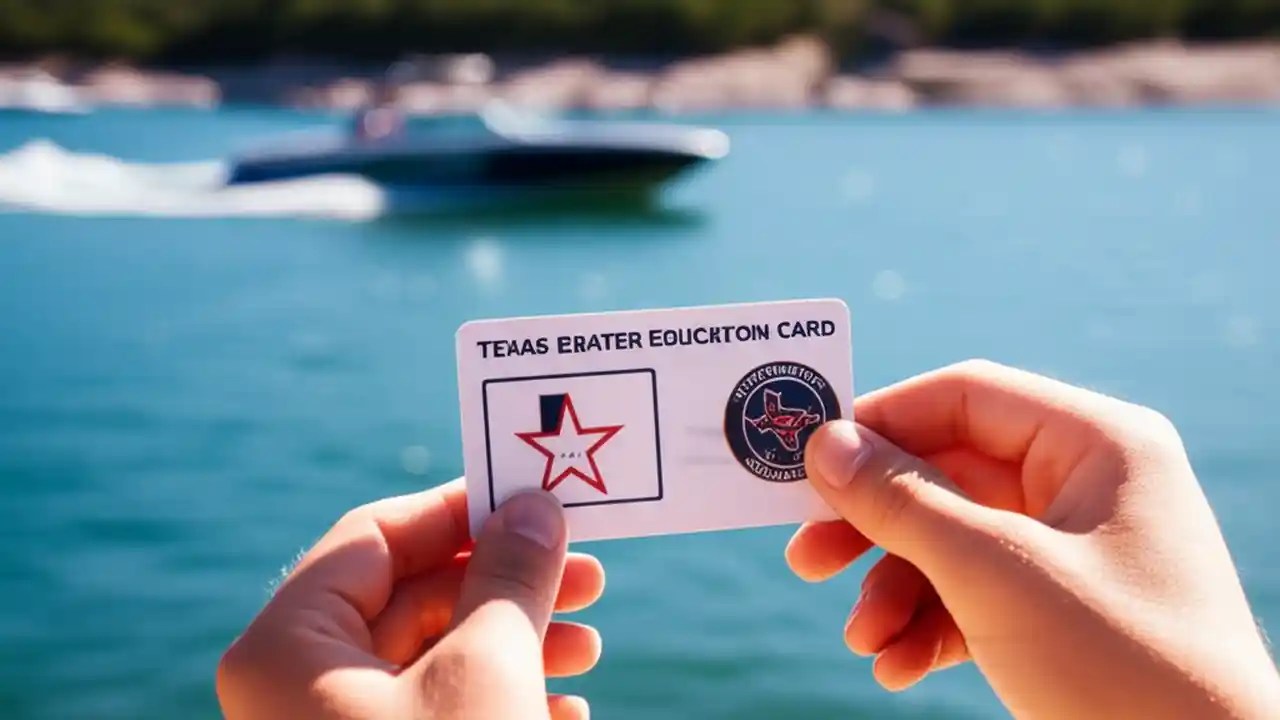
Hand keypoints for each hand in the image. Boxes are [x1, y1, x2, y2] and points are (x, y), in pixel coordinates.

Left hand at [216, 480, 603, 719]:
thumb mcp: (485, 670)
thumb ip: (509, 577)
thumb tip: (534, 507)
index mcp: (288, 649)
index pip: (375, 537)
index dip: (462, 509)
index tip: (537, 498)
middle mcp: (296, 688)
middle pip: (413, 600)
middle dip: (510, 587)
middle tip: (588, 576)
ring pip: (433, 661)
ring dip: (519, 644)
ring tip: (588, 646)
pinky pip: (434, 715)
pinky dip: (499, 700)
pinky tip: (563, 707)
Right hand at [786, 360, 1279, 718]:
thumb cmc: (1123, 668)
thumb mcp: (996, 573)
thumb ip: (903, 501)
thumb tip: (824, 445)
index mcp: (1097, 444)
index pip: (964, 398)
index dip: (879, 425)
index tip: (807, 465)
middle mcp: (1087, 486)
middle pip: (948, 475)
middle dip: (875, 526)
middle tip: (806, 558)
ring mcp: (1076, 551)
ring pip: (953, 542)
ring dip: (896, 590)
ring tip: (863, 640)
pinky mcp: (1064, 612)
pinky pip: (976, 596)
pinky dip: (930, 626)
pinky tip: (898, 667)